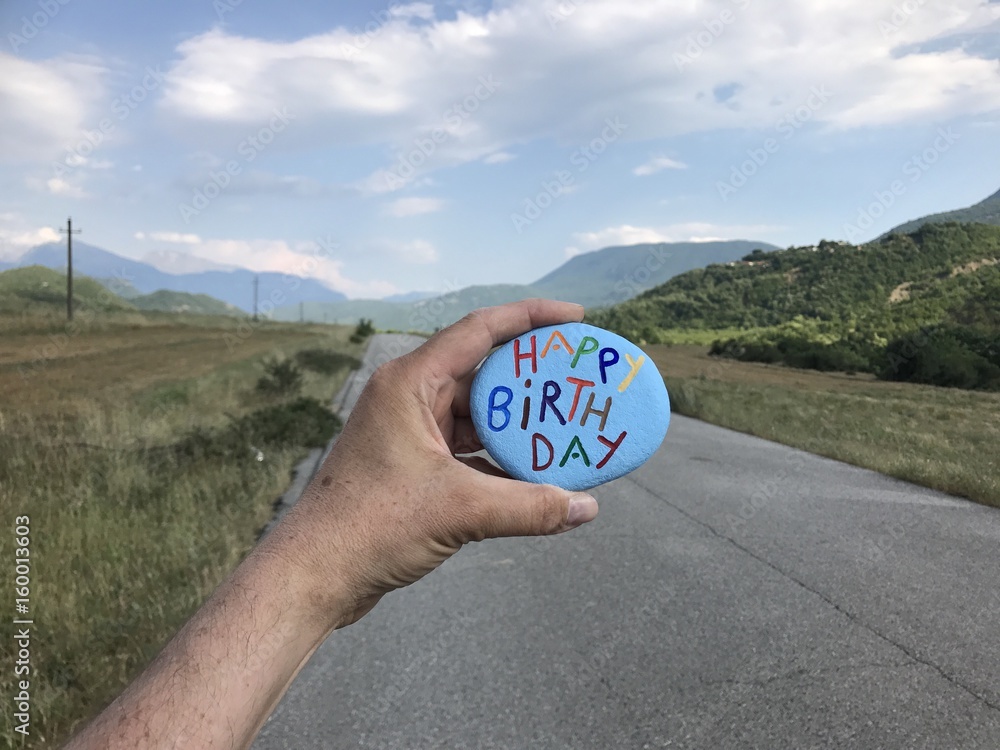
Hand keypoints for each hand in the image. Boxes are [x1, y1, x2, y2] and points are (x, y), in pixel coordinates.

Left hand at [269, 299, 599, 627]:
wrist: (314, 574)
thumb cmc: (368, 526)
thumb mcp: (460, 510)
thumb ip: (530, 507)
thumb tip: (586, 508)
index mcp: (410, 383)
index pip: (480, 330)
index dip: (531, 318)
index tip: (575, 318)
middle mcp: (407, 399)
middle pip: (483, 374)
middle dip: (532, 380)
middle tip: (579, 381)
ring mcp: (409, 433)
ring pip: (476, 416)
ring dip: (517, 426)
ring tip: (565, 429)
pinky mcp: (412, 466)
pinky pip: (466, 449)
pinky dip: (498, 459)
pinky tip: (533, 475)